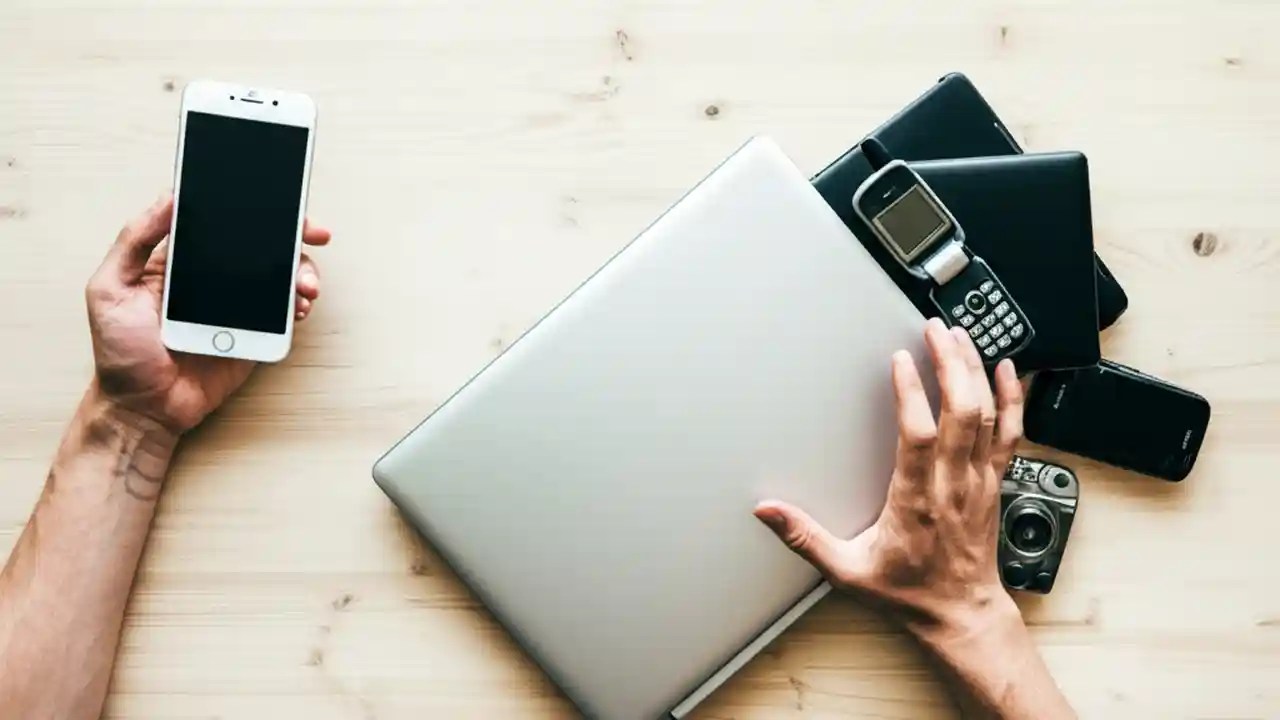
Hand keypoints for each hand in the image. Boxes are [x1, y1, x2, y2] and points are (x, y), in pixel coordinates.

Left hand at [84, 194, 330, 433]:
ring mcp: (235, 305)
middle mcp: (212, 277)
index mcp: (179, 260)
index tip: (277, 203)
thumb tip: (168, 198)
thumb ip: (134, 240)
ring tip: (305, 286)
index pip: (220, 222)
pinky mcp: (252, 332)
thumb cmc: (119, 352)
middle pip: (260, 245)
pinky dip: (297, 305)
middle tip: (313, 235)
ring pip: (278, 276)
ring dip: (301, 273)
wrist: (144, 407)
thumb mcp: (110, 288)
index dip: (251, 209)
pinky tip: (298, 306)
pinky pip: (281, 313)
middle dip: (293, 236)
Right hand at [755, 318, 1024, 632]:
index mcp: (916, 500)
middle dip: (950, 363)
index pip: (921, 435)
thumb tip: (766, 512)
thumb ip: (804, 537)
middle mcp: (954, 485)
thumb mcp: (846, 570)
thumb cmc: (908, 592)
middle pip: (963, 411)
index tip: (899, 360)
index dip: (912, 393)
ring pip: (988, 415)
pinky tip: (1007, 370)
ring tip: (960, 337)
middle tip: (934, 330)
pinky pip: (1011, 432)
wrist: (960, 615)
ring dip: (975, 371)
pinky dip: (1012, 398)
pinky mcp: (995, 482)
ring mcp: (980, 482)